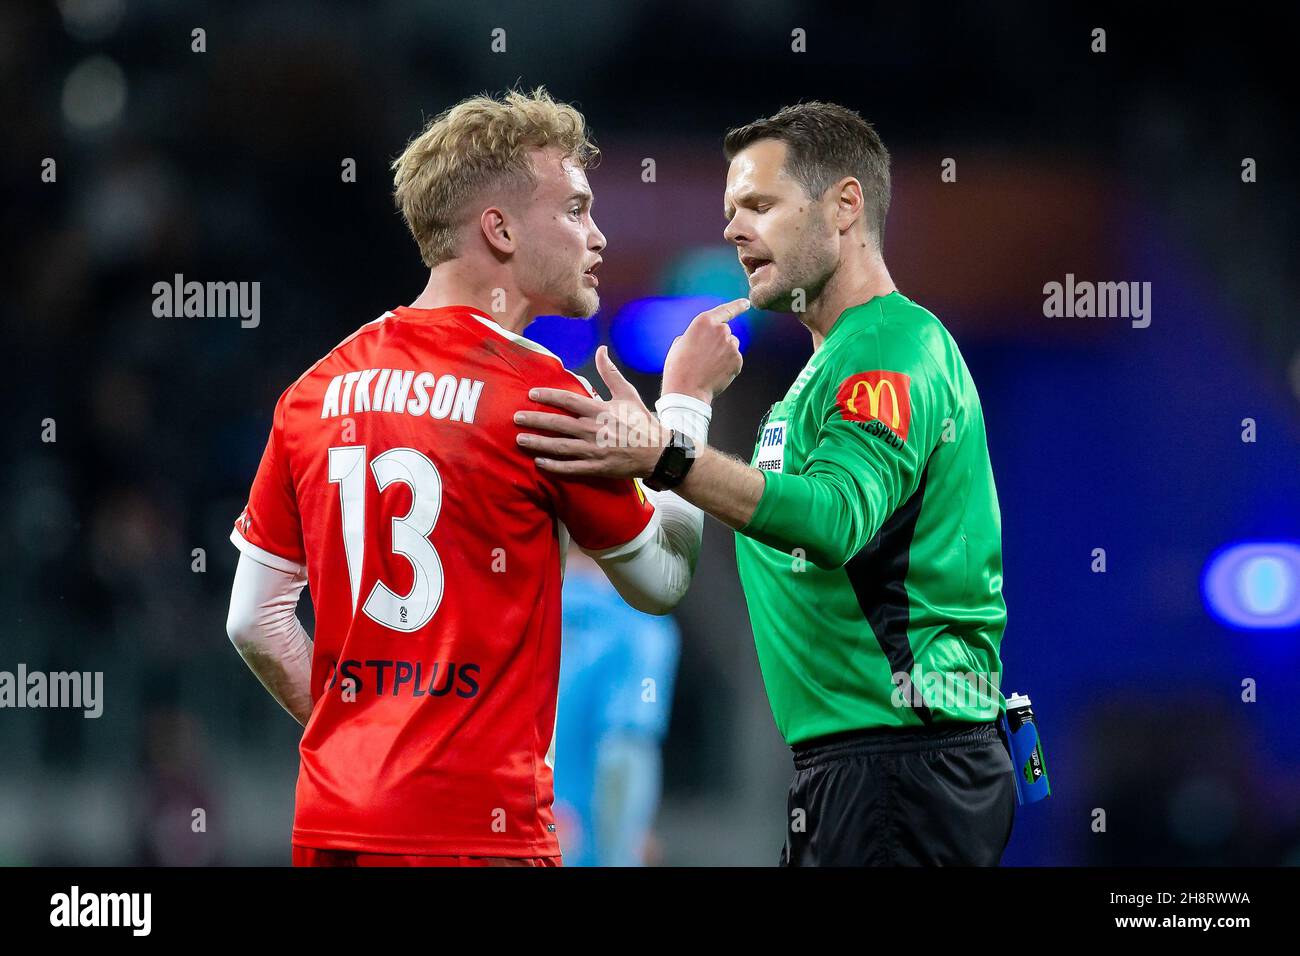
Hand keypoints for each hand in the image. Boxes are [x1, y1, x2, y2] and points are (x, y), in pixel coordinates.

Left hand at [515, 346, 667, 477]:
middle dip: (534, 420)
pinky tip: (538, 462)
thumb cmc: (641, 422)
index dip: (547, 396)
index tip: (531, 393)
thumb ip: (609, 372)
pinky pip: (569, 468)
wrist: (657, 452)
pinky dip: (553, 466)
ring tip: (520, 440)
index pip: (567, 400)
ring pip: (559, 446)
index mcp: (599, 410)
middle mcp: (593, 430)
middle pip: (557, 423)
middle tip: (516, 418)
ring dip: (538, 443)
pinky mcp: (595, 468)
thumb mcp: (627, 393)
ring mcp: (593, 451)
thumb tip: (601, 350)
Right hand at [661, 297, 747, 402]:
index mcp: (704, 321)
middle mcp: (721, 330)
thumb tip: (705, 339)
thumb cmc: (678, 367)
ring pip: (731, 347)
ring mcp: (731, 345)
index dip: (737, 306)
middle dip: (718, 342)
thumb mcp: (680, 343)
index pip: (725, 310)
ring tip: (708, 366)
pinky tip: (715, 373)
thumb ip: (696, 334)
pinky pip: (735, 360)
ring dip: (723, 354)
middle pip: (726, 332)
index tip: (746, 303)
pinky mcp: (737, 360)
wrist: (687, 390)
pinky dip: (728, 366)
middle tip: (703, 357)